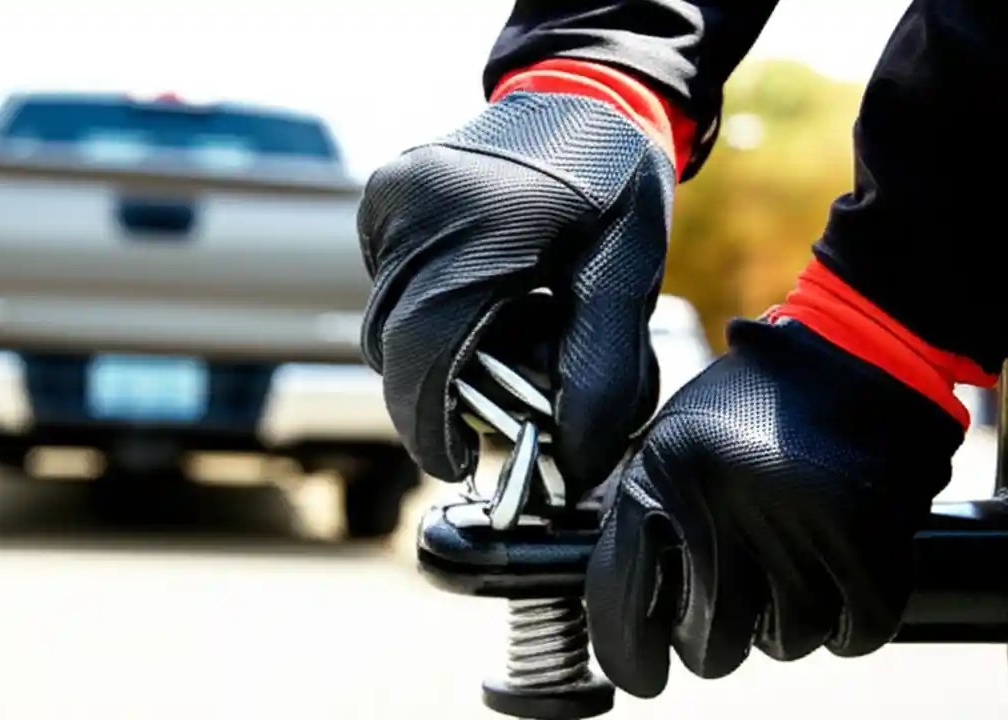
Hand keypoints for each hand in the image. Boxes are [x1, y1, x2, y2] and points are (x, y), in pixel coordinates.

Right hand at [357, 90, 676, 491]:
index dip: (430, 426)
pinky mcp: (380, 202)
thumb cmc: (614, 187)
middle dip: (437, 396)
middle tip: (496, 408)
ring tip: (500, 340)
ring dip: (432, 354)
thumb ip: (600, 375)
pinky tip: (479, 299)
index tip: (455, 465)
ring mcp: (388, 200)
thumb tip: (569, 466)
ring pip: (385, 322)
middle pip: (394, 345)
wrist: (585, 98)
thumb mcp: (627, 278)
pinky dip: (426, 315)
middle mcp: (414, 208)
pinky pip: (388, 288)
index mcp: (478, 224)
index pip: (423, 352)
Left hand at [584, 317, 964, 696]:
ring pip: (781, 644)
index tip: (643, 671)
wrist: (856, 358)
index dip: (628, 655)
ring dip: (783, 621)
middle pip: (707, 647)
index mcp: (663, 477)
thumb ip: (644, 519)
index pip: (621, 603)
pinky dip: (845, 620)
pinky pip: (852, 634)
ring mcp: (799, 527)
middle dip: (712, 638)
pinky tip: (835, 574)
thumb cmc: (754, 406)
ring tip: (789, 559)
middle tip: (728, 600)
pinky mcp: (868, 542)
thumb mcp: (671, 443)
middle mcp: (724, 505)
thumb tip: (626, 612)